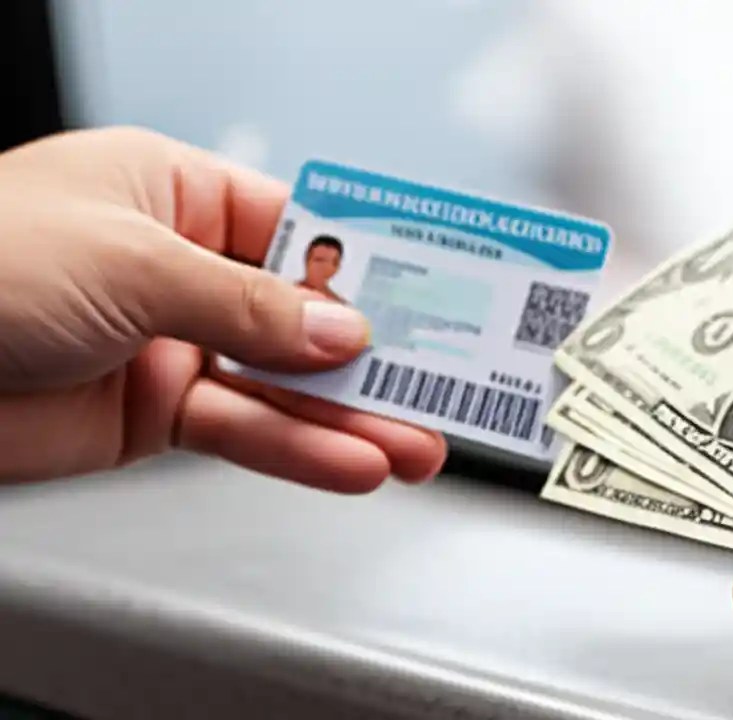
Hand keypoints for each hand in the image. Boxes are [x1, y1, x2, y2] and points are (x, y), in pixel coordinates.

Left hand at [0, 127, 445, 489]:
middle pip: (302, 311)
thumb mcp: (135, 263)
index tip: (438, 293)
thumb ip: (250, 305)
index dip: (372, 262)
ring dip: (350, 417)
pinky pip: (243, 429)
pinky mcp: (153, 413)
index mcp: (175, 194)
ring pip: (281, 382)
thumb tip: (341, 331)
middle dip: (373, 351)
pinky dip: (297, 450)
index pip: (301, 227)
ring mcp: (170, 342)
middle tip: (447, 381)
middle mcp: (180, 266)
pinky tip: (352, 463)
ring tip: (419, 441)